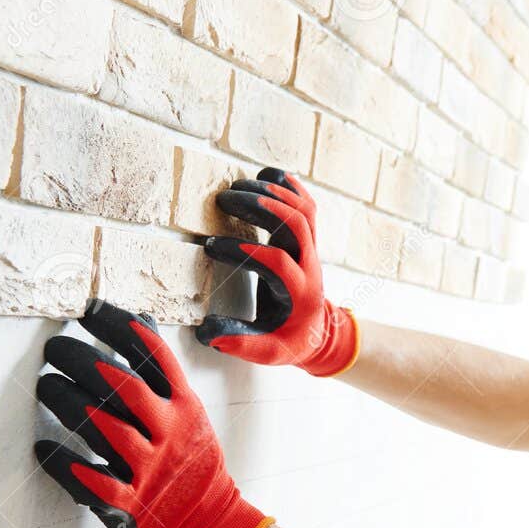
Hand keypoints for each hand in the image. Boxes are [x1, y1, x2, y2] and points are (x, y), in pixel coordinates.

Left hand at [34, 299, 273, 527]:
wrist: (210, 522)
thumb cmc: (193, 461)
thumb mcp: (191, 413)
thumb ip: (164, 377)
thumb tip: (142, 323)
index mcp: (185, 407)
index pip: (154, 356)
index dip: (120, 328)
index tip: (89, 310)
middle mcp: (171, 433)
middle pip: (124, 387)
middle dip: (84, 362)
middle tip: (54, 349)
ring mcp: (151, 468)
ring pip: (106, 428)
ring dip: (70, 404)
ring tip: (46, 386)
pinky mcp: (133, 501)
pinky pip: (94, 481)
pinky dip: (65, 464)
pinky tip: (43, 446)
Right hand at [198, 168, 358, 376]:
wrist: (320, 333)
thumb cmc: (290, 340)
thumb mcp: (269, 351)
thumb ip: (241, 344)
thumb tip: (208, 334)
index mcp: (299, 292)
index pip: (277, 262)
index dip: (245, 250)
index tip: (211, 245)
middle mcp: (309, 265)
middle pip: (295, 224)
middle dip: (261, 207)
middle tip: (224, 198)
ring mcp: (311, 249)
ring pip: (303, 209)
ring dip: (272, 192)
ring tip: (237, 186)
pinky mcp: (308, 239)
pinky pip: (307, 205)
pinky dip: (289, 186)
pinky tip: (265, 175)